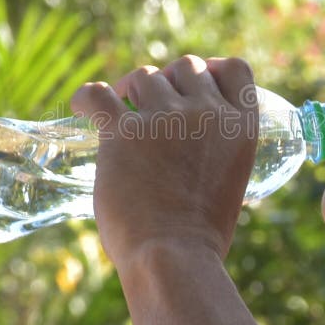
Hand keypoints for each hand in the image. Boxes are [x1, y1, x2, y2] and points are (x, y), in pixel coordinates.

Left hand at [70, 55, 258, 267]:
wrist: (174, 258)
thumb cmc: (201, 234)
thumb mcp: (231, 180)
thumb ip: (216, 149)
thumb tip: (188, 141)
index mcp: (241, 125)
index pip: (234, 68)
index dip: (212, 69)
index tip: (193, 84)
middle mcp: (208, 112)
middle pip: (186, 66)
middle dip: (168, 80)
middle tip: (150, 103)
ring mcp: (166, 118)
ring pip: (144, 76)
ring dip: (131, 90)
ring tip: (121, 114)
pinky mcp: (125, 131)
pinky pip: (98, 94)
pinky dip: (87, 97)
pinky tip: (82, 108)